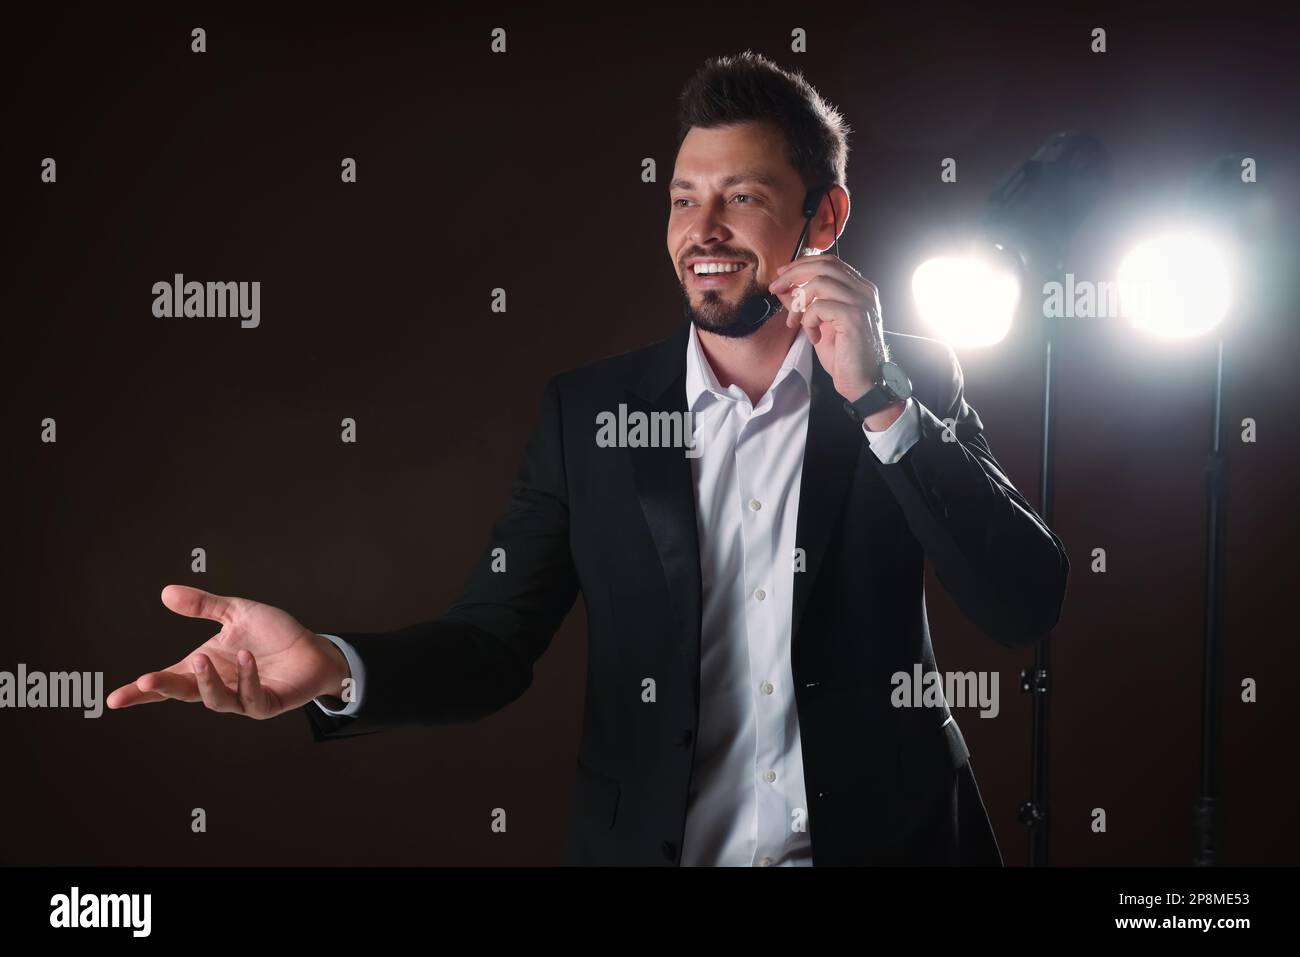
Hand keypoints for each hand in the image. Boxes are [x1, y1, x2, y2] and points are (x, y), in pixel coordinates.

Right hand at [106, 585, 350, 718]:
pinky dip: (247, 678)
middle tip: (146, 681)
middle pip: (185, 693)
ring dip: (207, 681)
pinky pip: (252, 698)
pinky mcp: (267, 704)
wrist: (313, 648)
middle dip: (164, 688)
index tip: (115, 699)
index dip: (143, 691)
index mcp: (207, 666)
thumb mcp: (236, 612)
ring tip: (203, 657)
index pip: (170, 680)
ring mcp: (242, 699)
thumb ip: (204, 605)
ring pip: (216, 700)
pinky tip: (246, 658)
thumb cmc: (274, 634)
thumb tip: (167, 592)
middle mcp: (220, 685)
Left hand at [768, 254, 887, 402]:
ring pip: (820, 282)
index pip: (830, 262)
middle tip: (775, 288)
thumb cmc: (843, 355)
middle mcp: (864, 291)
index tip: (781, 275)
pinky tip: (812, 337)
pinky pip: (819, 306)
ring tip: (793, 322)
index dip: (803, 264)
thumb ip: (804, 303)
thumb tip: (782, 287)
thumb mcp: (819, 323)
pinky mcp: (853, 318)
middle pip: (824, 265)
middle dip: (794, 274)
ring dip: (798, 302)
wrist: (863, 382)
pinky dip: (808, 320)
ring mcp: (861, 303)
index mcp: (859, 289)